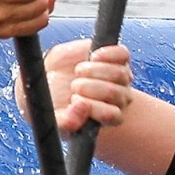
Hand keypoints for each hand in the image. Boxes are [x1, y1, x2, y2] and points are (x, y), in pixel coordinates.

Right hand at [18, 39, 133, 134]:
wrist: (51, 76)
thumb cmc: (54, 101)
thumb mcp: (53, 116)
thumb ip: (65, 121)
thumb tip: (81, 108)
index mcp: (106, 117)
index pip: (113, 115)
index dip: (95, 108)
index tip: (75, 100)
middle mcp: (118, 98)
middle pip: (116, 93)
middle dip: (91, 87)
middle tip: (74, 85)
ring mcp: (120, 76)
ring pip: (120, 74)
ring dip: (96, 71)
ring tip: (79, 71)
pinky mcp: (116, 57)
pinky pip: (123, 54)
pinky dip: (109, 54)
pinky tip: (93, 57)